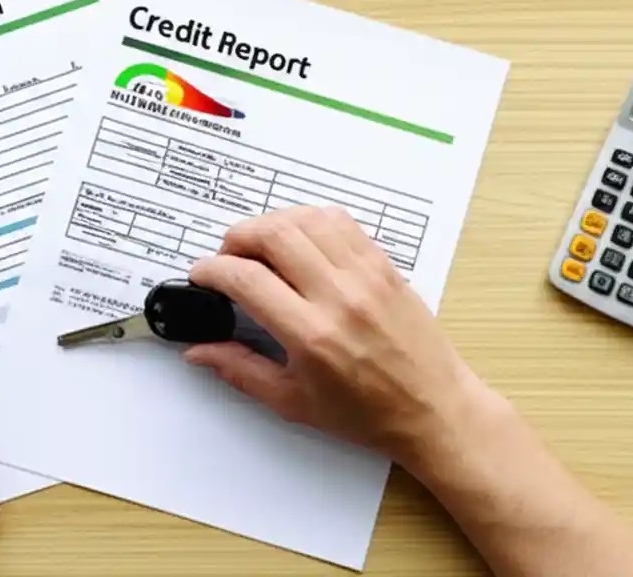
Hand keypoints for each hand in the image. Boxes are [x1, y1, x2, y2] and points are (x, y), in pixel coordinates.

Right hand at [185, 206, 484, 468]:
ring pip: (306, 218)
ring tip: (260, 247)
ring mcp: (366, 274)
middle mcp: (339, 296)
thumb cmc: (368, 413)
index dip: (212, 270)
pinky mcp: (384, 264)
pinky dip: (309, 221)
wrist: (433, 408)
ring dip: (272, 223)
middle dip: (237, 238)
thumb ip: (240, 370)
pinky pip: (340, 221)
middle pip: (274, 233)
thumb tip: (199, 351)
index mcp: (312, 335)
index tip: (201, 275)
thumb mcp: (293, 402)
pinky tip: (299, 241)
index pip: (247, 279)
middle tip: (227, 258)